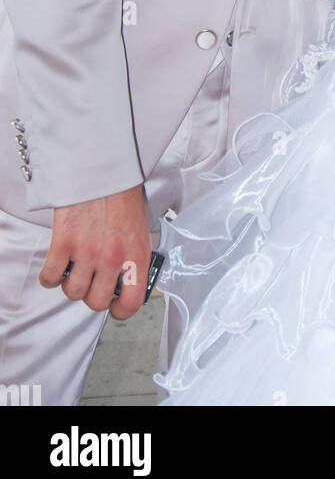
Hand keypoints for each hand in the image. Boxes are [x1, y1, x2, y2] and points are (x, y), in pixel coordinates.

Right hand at [39, 184, 150, 319]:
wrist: (102, 168)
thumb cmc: (122, 194)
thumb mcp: (140, 227)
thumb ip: (134, 254)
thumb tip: (130, 276)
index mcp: (136, 253)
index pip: (131, 302)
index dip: (122, 309)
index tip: (116, 305)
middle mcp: (112, 258)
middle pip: (96, 302)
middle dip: (93, 294)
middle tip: (93, 280)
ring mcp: (87, 252)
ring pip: (73, 292)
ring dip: (72, 283)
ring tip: (77, 267)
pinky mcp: (64, 243)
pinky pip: (50, 277)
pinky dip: (50, 275)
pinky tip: (58, 264)